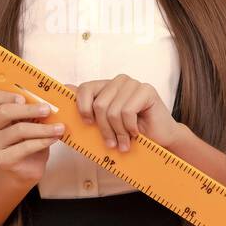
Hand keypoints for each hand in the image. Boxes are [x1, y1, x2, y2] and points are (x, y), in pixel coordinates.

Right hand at [0, 89, 66, 184]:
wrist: (26, 169)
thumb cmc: (28, 140)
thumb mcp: (29, 121)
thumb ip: (33, 107)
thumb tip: (57, 92)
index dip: (3, 95)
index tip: (23, 97)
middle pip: (4, 112)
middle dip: (28, 109)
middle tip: (47, 110)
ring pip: (18, 130)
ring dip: (42, 128)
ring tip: (59, 127)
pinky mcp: (3, 160)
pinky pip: (25, 147)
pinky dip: (42, 141)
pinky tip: (54, 138)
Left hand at [66, 74, 183, 152]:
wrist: (161, 139)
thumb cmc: (131, 132)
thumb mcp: (104, 123)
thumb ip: (87, 107)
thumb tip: (65, 87)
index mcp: (106, 86)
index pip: (85, 88)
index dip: (83, 108)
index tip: (89, 124)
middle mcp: (119, 81)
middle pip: (99, 104)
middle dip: (104, 129)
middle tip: (112, 144)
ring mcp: (133, 84)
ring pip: (113, 111)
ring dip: (118, 133)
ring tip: (124, 143)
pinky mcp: (146, 90)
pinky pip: (127, 112)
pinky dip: (130, 128)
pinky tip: (136, 133)